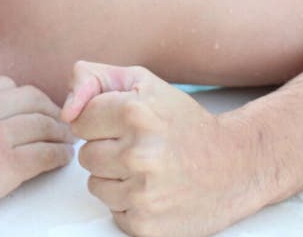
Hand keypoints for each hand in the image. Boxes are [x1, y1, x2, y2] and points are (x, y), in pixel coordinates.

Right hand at [0, 76, 74, 233]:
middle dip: (48, 109)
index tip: (28, 107)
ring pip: (43, 125)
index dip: (21, 96)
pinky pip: (44, 155)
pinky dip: (57, 156)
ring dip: (59, 133)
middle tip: (56, 121)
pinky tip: (62, 160)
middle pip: (30, 100)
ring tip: (65, 141)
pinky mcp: (4, 168)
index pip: (3, 84)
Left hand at [62, 62, 252, 236]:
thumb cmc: (183, 122)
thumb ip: (93, 79)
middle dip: (107, 150)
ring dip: (116, 178)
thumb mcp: (141, 82)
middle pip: (85, 155)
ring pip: (95, 185)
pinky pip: (113, 212)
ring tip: (149, 169)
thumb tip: (65, 111)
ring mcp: (143, 193)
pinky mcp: (146, 224)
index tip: (125, 124)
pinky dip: (129, 203)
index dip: (100, 122)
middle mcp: (138, 154)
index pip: (78, 121)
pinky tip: (154, 191)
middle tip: (140, 147)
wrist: (236, 165)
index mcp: (135, 113)